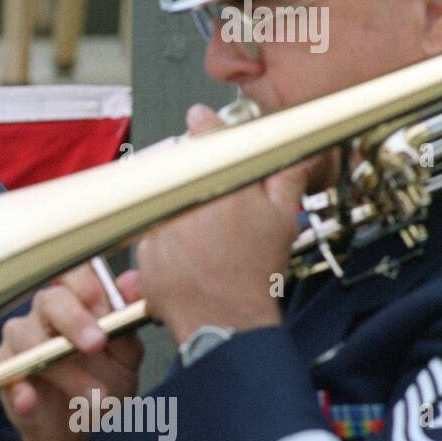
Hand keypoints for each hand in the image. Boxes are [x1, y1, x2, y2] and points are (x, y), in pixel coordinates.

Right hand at [0, 264, 142, 440]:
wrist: (77, 425)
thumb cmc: (101, 380)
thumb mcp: (125, 358)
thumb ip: (127, 324)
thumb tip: (133, 280)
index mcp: (75, 303)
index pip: (73, 276)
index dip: (85, 284)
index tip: (103, 304)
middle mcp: (42, 315)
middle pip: (49, 301)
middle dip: (74, 320)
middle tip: (96, 345)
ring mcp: (18, 342)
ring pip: (27, 338)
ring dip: (62, 369)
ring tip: (93, 397)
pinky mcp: (3, 372)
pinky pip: (5, 373)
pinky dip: (18, 388)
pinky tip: (30, 401)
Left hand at [136, 104, 317, 344]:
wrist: (227, 321)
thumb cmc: (255, 274)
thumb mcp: (281, 219)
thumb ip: (286, 175)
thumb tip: (299, 146)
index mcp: (220, 184)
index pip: (207, 136)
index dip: (205, 125)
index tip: (200, 119)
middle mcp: (184, 199)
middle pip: (181, 166)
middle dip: (193, 173)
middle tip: (210, 199)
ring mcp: (159, 223)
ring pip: (162, 197)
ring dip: (177, 206)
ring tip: (202, 235)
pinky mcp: (142, 248)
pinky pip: (150, 231)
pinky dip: (164, 237)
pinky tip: (186, 253)